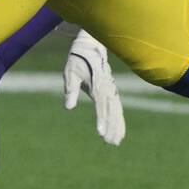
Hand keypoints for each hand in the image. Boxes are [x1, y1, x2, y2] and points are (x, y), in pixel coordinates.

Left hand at [63, 29, 125, 145]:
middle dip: (111, 127)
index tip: (101, 133)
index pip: (100, 106)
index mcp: (97, 85)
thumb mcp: (70, 73)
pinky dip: (119, 120)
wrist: (91, 46)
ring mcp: (112, 90)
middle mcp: (107, 89)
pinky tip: (120, 133)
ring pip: (117, 111)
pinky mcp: (112, 91)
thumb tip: (68, 107)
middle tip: (109, 142)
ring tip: (115, 142)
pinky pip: (118, 108)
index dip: (101, 120)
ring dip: (117, 127)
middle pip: (111, 111)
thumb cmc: (78, 60)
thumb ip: (70, 90)